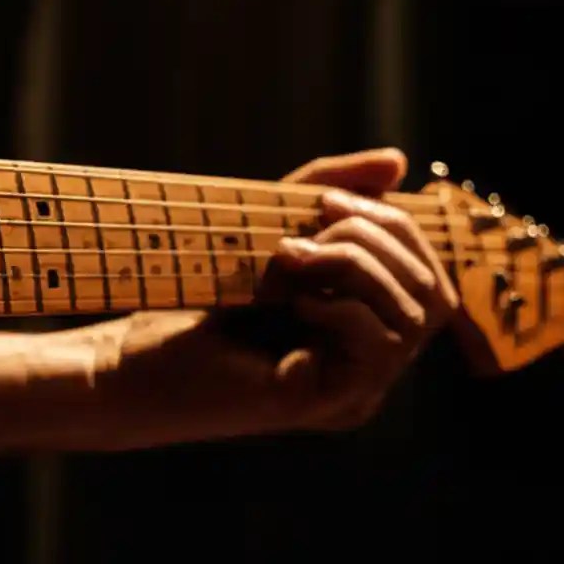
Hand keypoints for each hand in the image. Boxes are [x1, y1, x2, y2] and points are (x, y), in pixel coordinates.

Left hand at [90, 148, 457, 448]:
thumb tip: (399, 161)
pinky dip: (340, 308)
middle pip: (433, 293)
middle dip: (375, 241)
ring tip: (287, 258)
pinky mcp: (324, 402)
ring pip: (414, 318)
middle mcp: (370, 365)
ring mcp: (353, 389)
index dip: (391, 225)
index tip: (323, 202)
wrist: (130, 358)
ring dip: (354, 267)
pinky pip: (379, 348)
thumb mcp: (270, 228)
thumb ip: (329, 191)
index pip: (429, 273)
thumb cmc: (196, 299)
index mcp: (365, 328)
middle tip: (307, 229)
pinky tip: (292, 301)